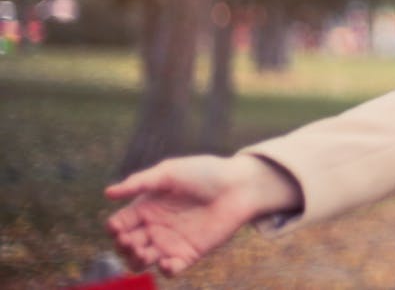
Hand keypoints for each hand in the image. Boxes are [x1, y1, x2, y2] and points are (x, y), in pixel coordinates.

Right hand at [105, 155, 299, 275]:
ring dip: (137, 261)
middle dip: (123, 247)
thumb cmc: (204, 173)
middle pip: (127, 245)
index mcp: (146, 206)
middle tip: (131, 241)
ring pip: (143, 260)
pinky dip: (166, 270)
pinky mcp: (189, 253)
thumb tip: (108, 193)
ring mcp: (171, 241)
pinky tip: (167, 262)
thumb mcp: (170, 172)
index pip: (120, 223)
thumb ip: (140, 182)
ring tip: (144, 253)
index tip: (119, 227)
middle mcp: (155, 226)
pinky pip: (171, 269)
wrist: (238, 185)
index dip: (115, 228)